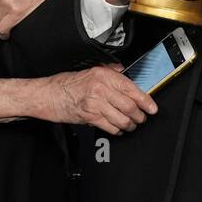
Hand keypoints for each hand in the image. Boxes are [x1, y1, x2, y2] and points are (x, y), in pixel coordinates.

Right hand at [41, 65, 156, 134]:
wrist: (48, 95)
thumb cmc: (67, 84)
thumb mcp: (90, 71)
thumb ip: (109, 72)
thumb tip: (124, 72)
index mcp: (103, 75)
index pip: (131, 88)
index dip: (146, 100)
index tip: (152, 107)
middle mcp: (100, 88)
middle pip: (129, 106)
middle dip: (139, 115)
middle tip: (141, 118)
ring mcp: (95, 103)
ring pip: (122, 118)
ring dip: (130, 124)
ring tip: (130, 124)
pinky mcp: (90, 117)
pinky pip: (111, 127)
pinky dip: (117, 130)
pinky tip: (117, 128)